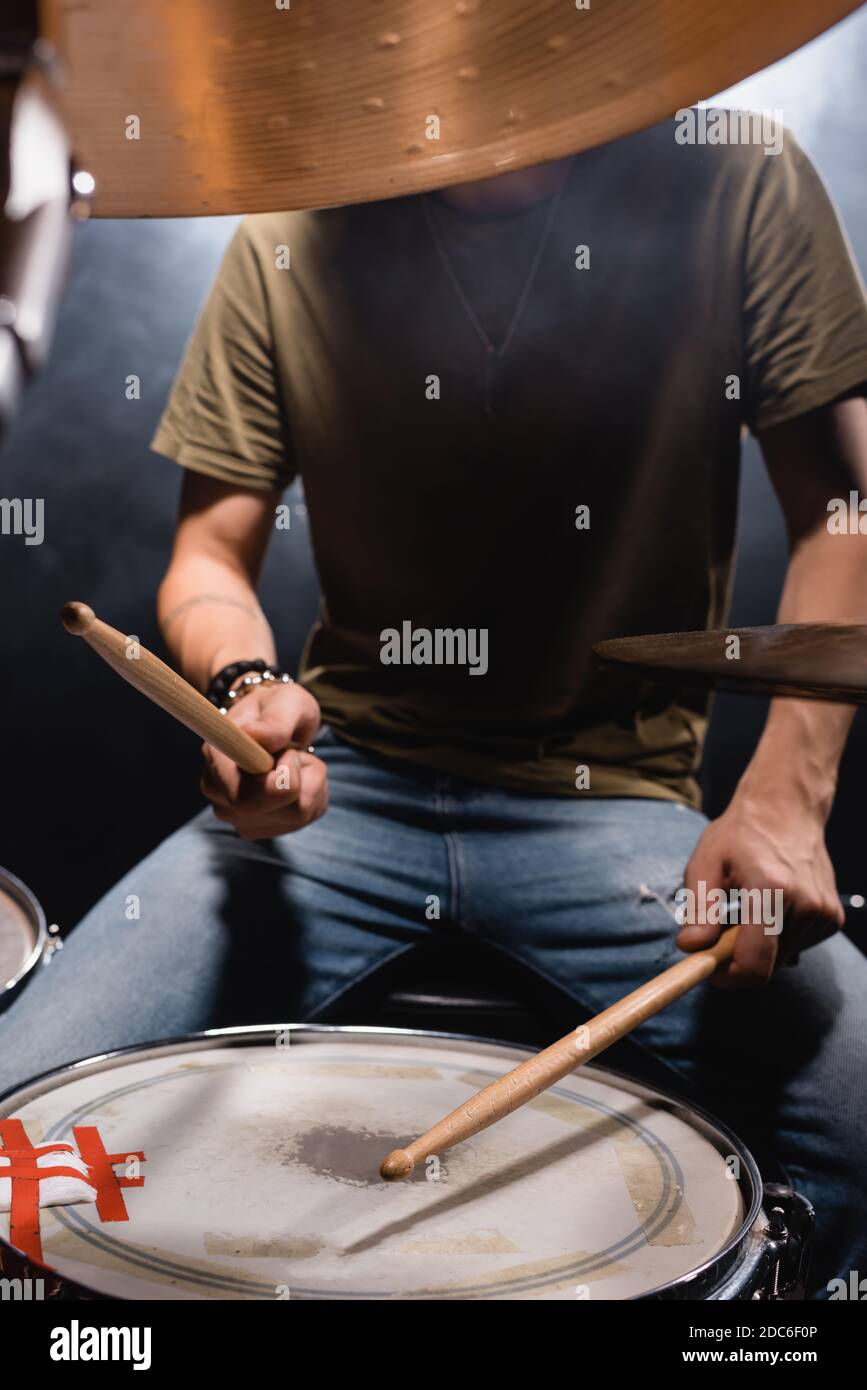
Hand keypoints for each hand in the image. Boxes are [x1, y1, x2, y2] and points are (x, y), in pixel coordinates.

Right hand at [200, 680, 327, 839]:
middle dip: (302, 778)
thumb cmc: (278, 707)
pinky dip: (312, 795)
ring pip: (297, 816)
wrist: (274, 724)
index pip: (244, 798)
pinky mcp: (259, 827)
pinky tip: (296, 777)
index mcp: (217, 760)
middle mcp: (219, 794)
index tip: (289, 752)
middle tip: (291, 750)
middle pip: (281, 811)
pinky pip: (305, 819)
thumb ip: (275, 721)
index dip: (279, 782)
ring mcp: (236, 815)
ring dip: (310, 783)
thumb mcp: (286, 702)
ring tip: (292, 759)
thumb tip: (256, 737)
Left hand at [677, 790, 843, 987]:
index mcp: (771, 891)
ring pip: (781, 958)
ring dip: (759, 945)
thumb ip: (700, 908)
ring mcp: (823, 913)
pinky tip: (773, 904)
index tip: (709, 970)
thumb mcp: (706, 862)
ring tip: (749, 906)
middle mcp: (805, 905)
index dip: (728, 978)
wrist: (787, 809)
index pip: (754, 964)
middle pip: (766, 965)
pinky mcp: (832, 918)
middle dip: (739, 956)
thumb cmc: (740, 834)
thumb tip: (691, 947)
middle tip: (723, 926)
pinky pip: (797, 945)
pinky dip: (779, 936)